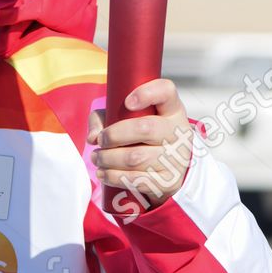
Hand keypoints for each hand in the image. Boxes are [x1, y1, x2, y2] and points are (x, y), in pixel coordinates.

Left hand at [86, 78, 194, 208]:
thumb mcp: (130, 118)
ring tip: (97, 157)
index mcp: (171, 109)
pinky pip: (136, 179)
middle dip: (114, 135)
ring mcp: (176, 158)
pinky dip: (113, 176)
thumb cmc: (144, 136)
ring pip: (135, 158)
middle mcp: (177, 131)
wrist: (169, 168)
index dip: (147, 93)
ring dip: (108, 158)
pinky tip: (103, 173)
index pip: (166, 91)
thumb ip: (105, 116)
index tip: (127, 102)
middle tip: (100, 140)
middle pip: (145, 128)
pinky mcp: (168, 181)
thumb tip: (93, 137)